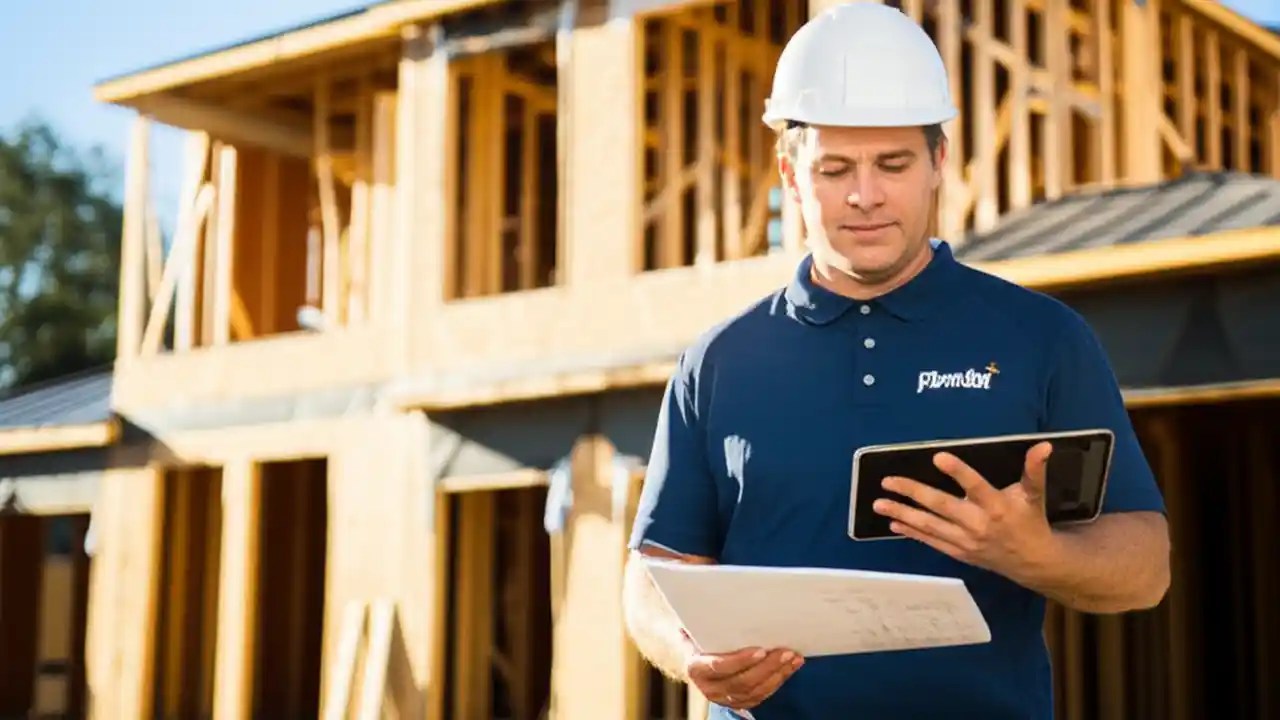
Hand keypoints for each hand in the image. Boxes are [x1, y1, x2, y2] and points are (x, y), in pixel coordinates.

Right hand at [682, 631, 803, 710]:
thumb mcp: (696, 629)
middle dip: (767, 667)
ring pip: (755, 691)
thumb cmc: (698, 637)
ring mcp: (725, 698)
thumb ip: (706, 620)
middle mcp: (710, 688)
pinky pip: (761, 695)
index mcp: (696, 668)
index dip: (740, 660)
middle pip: (742, 682)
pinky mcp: (739, 701)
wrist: (692, 659)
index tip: (760, 650)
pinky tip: (790, 667)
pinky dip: (778, 680)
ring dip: (777, 674)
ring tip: (793, 658)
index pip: (719, 666)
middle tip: (786, 652)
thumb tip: (715, 595)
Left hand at [872, 441, 1059, 581]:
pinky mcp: (958, 552)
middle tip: (888, 480)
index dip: (958, 472)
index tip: (938, 457)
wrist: (1033, 562)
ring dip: (903, 513)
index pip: (975, 486)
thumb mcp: (1034, 495)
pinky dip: (911, 531)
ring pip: (930, 525)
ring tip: (879, 502)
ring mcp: (965, 540)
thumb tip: (1043, 445)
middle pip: (941, 505)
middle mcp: (977, 523)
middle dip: (913, 492)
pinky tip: (893, 521)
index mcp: (996, 506)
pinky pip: (931, 541)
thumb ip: (1034, 470)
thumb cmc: (1030, 521)